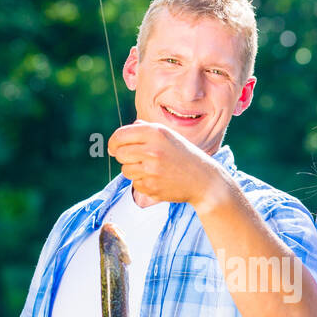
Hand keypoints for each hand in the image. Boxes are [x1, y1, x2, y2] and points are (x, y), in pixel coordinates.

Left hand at [107, 121, 229, 209]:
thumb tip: (122, 134)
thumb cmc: (183, 155)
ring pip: (125, 170)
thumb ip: (144, 130)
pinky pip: (135, 184)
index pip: (119, 136)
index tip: (114, 148)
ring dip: (134, 171)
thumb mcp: (167, 135)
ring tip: (151, 169)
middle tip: (136, 159)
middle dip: (124, 157)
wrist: (203, 179)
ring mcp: (151, 170)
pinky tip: (158, 179)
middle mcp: (151, 149)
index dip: (113, 143)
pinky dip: (143, 183)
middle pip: (119, 153)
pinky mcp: (151, 187)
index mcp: (155, 132)